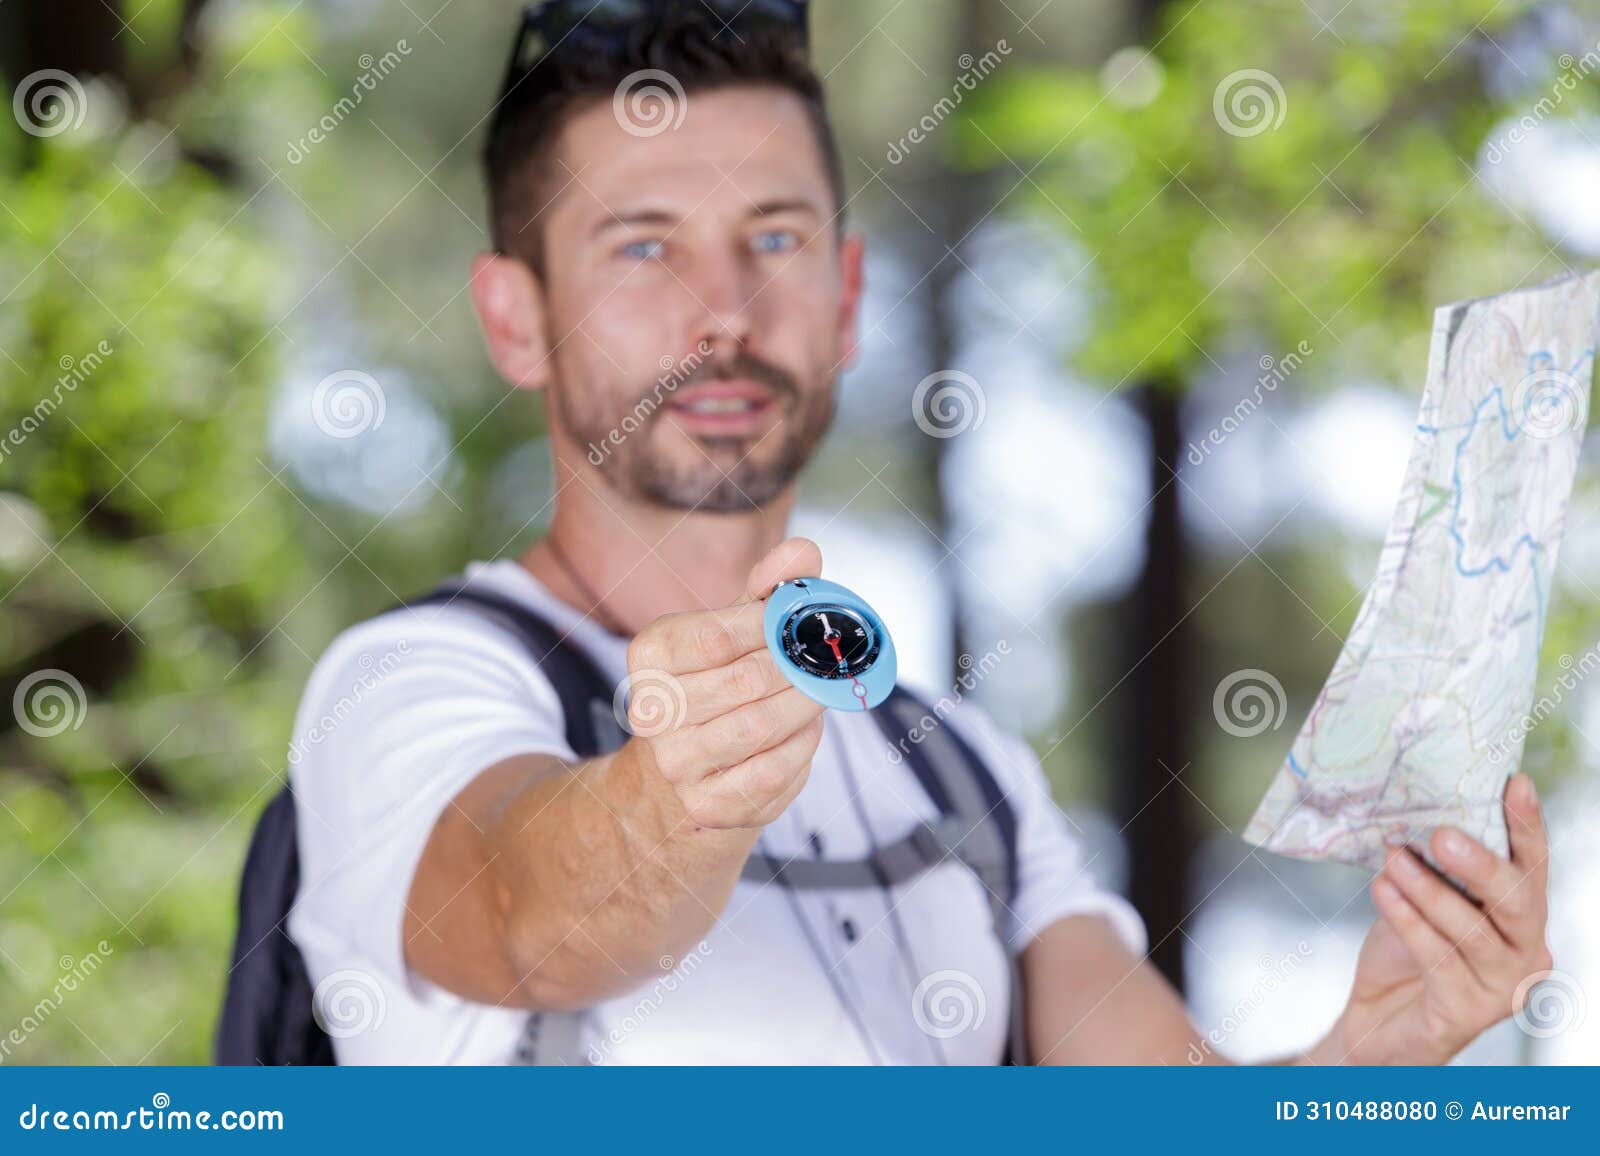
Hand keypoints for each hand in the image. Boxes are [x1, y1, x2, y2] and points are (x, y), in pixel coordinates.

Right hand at [622, 537, 825, 829]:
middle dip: (800, 668)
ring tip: (821, 693)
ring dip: (806, 706)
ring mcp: (675, 763)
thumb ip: (769, 589)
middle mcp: (651, 710)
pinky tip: (805, 732)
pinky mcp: (707, 806)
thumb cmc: (719, 681)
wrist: (688, 771)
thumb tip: (805, 553)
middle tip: (830, 660)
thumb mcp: (735, 628)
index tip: (805, 622)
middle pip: (747, 680)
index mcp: (649, 654)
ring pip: (762, 726)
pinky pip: (773, 771)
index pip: (718, 635)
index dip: (773, 625)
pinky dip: (802, 747)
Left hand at [1314, 773, 1552, 1064]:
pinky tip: (1383, 892)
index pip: (1532, 867)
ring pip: (1473, 933)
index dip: (1527, 825)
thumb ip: (1436, 867)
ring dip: (1429, 891)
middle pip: (1518, 903)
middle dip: (1481, 866)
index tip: (1514, 783)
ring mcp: (1503, 987)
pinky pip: (1438, 960)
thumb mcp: (1422, 898)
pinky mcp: (1468, 1013)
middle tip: (1441, 835)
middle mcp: (1527, 952)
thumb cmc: (1407, 950)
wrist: (1377, 1018)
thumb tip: (1417, 812)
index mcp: (1523, 917)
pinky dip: (1408, 921)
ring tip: (1393, 857)